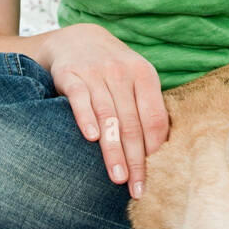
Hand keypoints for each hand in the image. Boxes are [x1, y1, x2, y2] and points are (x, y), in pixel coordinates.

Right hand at [41, 24, 169, 195]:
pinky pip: (80, 99)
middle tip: (137, 189)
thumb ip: (146, 108)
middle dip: (137, 160)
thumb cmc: (113, 70)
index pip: (155, 118)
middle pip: (133, 123)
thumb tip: (158, 152)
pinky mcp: (70, 74)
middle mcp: (122, 72)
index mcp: (144, 75)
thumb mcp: (135, 80)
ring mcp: (95, 72)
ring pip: (109, 116)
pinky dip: (86, 118)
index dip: (156, 149)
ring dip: (113, 150)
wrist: (77, 39)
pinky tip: (91, 138)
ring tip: (118, 177)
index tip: (155, 176)